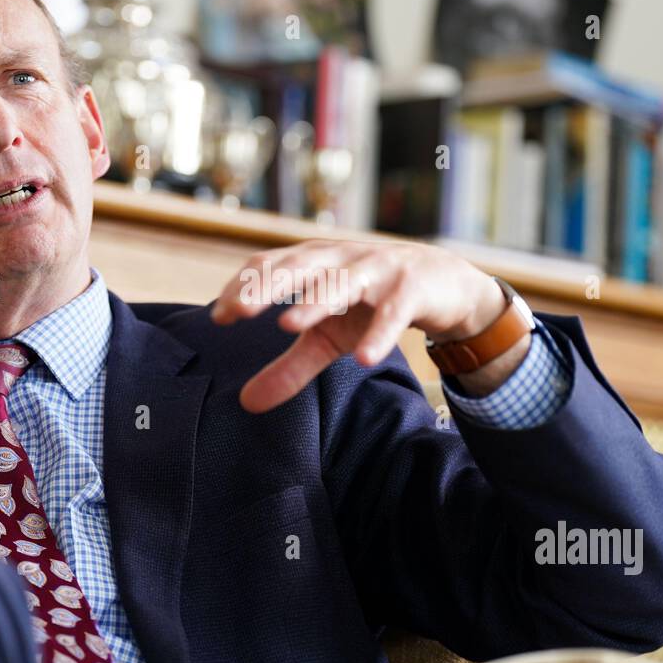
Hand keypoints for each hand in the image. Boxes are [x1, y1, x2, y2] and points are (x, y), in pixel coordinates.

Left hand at [209, 239, 526, 412]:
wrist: (443, 285)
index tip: (220, 317)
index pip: (270, 266)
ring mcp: (378, 269)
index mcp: (314, 263)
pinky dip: (380, 334)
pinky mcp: (412, 288)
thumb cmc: (372, 305)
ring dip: (317, 300)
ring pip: (344, 281)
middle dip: (268, 285)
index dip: (244, 288)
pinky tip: (366, 360)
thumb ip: (290, 368)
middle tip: (240, 309)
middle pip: (300, 266)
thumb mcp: (329, 339)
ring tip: (289, 324)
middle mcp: (341, 258)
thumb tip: (246, 403)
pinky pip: (394, 312)